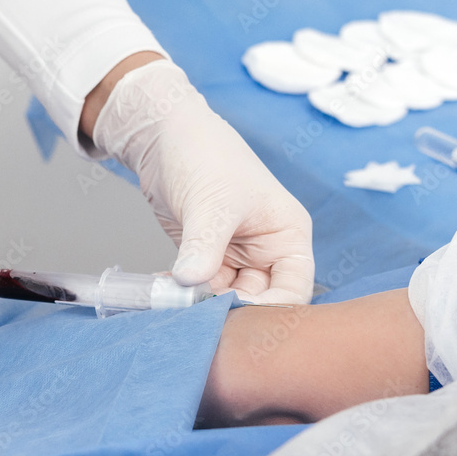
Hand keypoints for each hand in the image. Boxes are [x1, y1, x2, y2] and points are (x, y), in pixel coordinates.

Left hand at [90, 59, 314, 303]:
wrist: (164, 136)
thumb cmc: (206, 154)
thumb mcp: (211, 203)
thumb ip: (204, 246)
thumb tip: (191, 284)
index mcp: (287, 235)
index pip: (293, 288)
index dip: (271, 309)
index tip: (236, 319)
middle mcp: (266, 250)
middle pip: (257, 299)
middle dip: (228, 310)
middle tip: (195, 317)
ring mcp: (235, 256)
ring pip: (224, 297)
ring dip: (199, 304)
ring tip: (172, 302)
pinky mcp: (206, 257)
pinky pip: (199, 288)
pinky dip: (182, 294)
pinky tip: (162, 289)